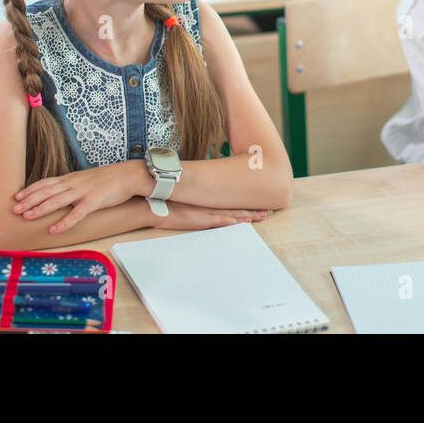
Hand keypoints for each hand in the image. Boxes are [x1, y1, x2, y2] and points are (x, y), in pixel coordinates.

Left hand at [12, 162, 147, 234]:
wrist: (128, 175)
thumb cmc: (108, 179)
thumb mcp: (86, 179)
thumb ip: (73, 185)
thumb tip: (61, 193)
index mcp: (71, 178)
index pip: (46, 183)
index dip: (31, 189)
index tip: (17, 196)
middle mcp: (73, 183)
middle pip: (47, 191)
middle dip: (29, 200)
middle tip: (14, 209)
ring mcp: (83, 192)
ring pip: (57, 201)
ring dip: (40, 209)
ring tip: (27, 217)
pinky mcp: (94, 202)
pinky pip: (77, 214)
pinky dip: (64, 222)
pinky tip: (54, 229)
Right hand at [155, 202, 270, 230]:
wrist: (152, 202)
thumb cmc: (164, 203)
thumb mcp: (182, 201)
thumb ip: (193, 202)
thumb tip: (198, 204)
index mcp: (206, 200)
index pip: (230, 201)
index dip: (245, 203)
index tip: (259, 203)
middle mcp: (208, 205)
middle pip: (236, 207)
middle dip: (254, 209)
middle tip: (271, 210)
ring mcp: (205, 212)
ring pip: (233, 214)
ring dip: (249, 215)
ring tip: (265, 215)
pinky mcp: (200, 219)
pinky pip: (220, 221)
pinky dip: (233, 221)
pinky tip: (244, 222)